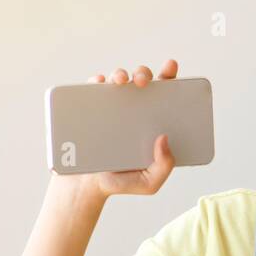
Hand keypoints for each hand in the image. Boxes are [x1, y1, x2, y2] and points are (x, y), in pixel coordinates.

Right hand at [73, 59, 177, 197]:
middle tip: (143, 82)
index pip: (164, 95)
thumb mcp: (150, 182)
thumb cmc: (120, 182)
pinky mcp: (87, 110)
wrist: (84, 188)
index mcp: (150, 121)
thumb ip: (164, 166)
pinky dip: (96, 82)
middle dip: (143, 73)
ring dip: (120, 73)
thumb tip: (165, 139)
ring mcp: (109, 108)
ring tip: (122, 81)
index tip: (171, 67)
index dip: (169, 77)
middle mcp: (132, 110)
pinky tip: (100, 83)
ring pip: (116, 81)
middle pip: (140, 82)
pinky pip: (91, 90)